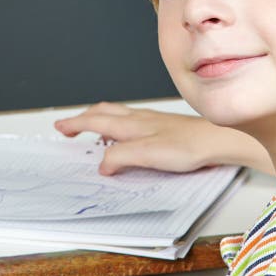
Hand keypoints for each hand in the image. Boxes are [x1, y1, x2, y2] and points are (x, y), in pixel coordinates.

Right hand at [54, 102, 267, 175]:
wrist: (215, 139)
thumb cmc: (187, 145)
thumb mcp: (148, 154)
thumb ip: (122, 156)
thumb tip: (102, 163)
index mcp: (131, 124)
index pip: (96, 120)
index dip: (76, 124)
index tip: (61, 127)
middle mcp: (139, 119)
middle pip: (104, 112)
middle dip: (83, 118)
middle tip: (68, 126)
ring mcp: (151, 121)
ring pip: (117, 115)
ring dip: (99, 119)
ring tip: (92, 127)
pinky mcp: (162, 126)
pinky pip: (130, 120)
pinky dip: (117, 124)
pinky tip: (125, 135)